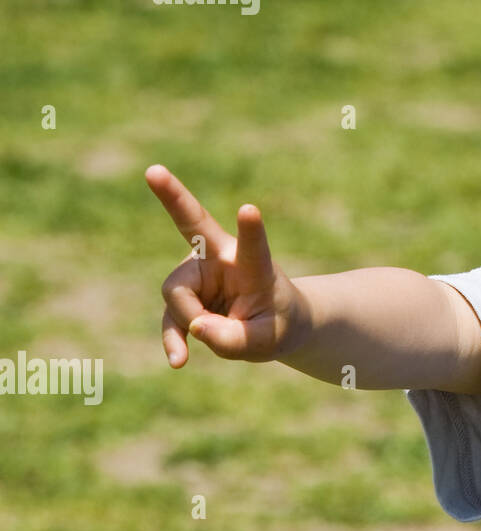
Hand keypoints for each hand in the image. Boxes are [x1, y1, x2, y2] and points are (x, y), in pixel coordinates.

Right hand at [145, 164, 309, 367]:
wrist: (270, 326)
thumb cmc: (277, 323)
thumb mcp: (269, 340)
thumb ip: (236, 339)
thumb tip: (196, 327)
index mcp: (254, 262)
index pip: (252, 245)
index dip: (250, 230)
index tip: (249, 209)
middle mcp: (221, 257)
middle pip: (191, 228)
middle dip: (172, 197)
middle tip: (153, 170)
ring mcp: (196, 273)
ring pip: (177, 295)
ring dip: (193, 323)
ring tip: (222, 336)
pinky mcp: (182, 295)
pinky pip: (170, 319)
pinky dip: (174, 340)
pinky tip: (180, 361)